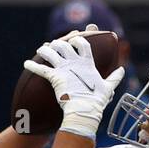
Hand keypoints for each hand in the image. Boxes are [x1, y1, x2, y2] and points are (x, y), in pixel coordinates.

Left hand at [22, 25, 124, 139]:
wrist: (85, 110)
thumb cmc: (96, 100)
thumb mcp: (108, 87)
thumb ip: (114, 77)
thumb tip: (122, 70)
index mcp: (87, 63)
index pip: (83, 44)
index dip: (78, 40)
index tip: (74, 38)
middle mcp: (75, 62)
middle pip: (64, 45)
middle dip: (59, 43)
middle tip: (53, 43)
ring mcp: (64, 69)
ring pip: (51, 54)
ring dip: (44, 50)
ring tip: (40, 49)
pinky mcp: (55, 77)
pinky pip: (41, 69)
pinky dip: (32, 66)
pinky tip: (25, 63)